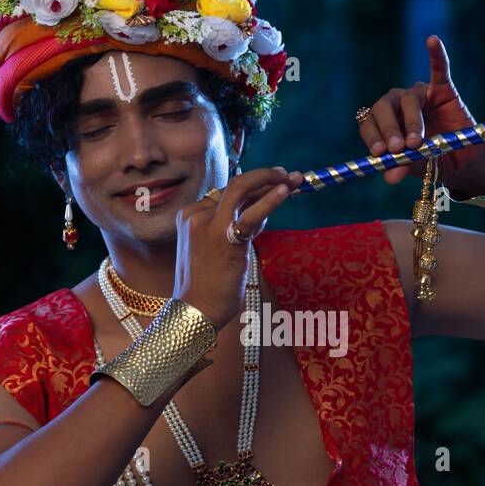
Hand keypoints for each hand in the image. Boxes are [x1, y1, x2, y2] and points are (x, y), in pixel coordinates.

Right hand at [173, 166, 302, 329]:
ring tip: (294, 178)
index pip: (227, 194)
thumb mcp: (216, 249)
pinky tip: (285, 191)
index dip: (256, 190)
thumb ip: (233, 227)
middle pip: (234, 185)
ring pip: (241, 190)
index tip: (275, 186)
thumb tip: (259, 208)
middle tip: (286, 173)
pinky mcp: (225, 241)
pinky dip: (270, 200)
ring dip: (270, 180)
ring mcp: (208, 226)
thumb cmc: (207, 287)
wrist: (195, 312)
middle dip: (264, 175)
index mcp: (190, 216)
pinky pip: (250, 215)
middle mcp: (197, 216)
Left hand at [357, 35, 484, 198]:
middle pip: (384, 107)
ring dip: (411, 122)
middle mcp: (398, 105)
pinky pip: (440, 69)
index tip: (380, 154)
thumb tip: (388, 178)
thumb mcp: (418, 167)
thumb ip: (404, 167)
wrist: (465, 162)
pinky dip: (436, 55)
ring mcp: (421, 95)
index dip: (372, 137)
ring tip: (416, 143)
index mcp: (385, 123)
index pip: (369, 123)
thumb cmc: (435, 162)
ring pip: (408, 100)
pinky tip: (432, 41)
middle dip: (389, 129)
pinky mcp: (443, 89)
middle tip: (398, 149)